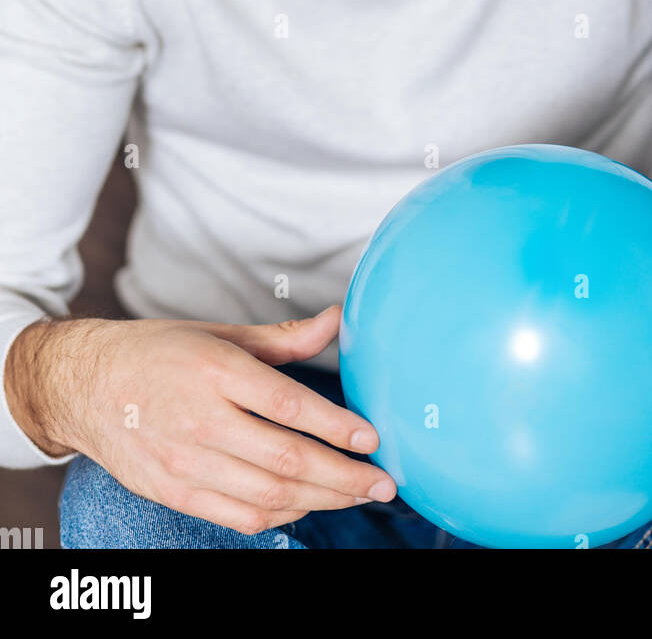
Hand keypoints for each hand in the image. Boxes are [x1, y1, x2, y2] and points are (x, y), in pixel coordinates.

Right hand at [6, 305, 395, 533]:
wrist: (82, 385)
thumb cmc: (158, 352)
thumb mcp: (219, 333)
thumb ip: (283, 338)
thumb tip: (337, 320)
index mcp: (215, 370)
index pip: (287, 405)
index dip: (335, 425)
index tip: (372, 437)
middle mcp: (200, 419)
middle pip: (285, 460)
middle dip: (344, 476)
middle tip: (384, 481)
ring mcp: (184, 461)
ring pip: (267, 494)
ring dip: (322, 500)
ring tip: (358, 495)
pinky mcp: (173, 491)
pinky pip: (238, 515)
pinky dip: (281, 515)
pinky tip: (308, 504)